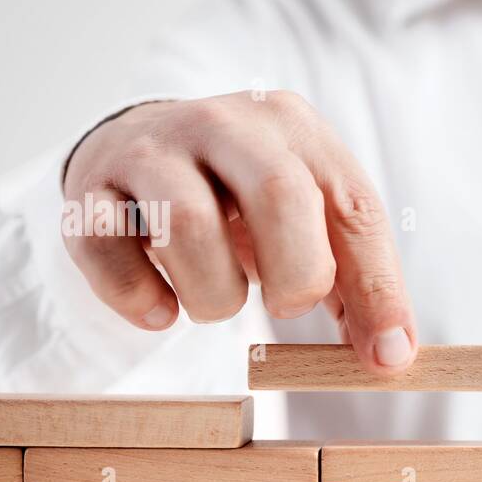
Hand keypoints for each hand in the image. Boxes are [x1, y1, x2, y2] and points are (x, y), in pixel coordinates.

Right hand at [61, 90, 417, 373]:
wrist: (140, 151)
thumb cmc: (244, 203)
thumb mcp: (311, 226)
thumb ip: (356, 285)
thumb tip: (392, 356)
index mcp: (295, 129)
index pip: (354, 207)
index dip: (378, 289)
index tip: (385, 356)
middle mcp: (225, 125)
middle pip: (277, 194)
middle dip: (296, 275)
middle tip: (288, 307)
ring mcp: (151, 150)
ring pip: (187, 223)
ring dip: (214, 294)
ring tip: (218, 301)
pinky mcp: (90, 189)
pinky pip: (104, 247)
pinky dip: (138, 297)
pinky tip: (160, 311)